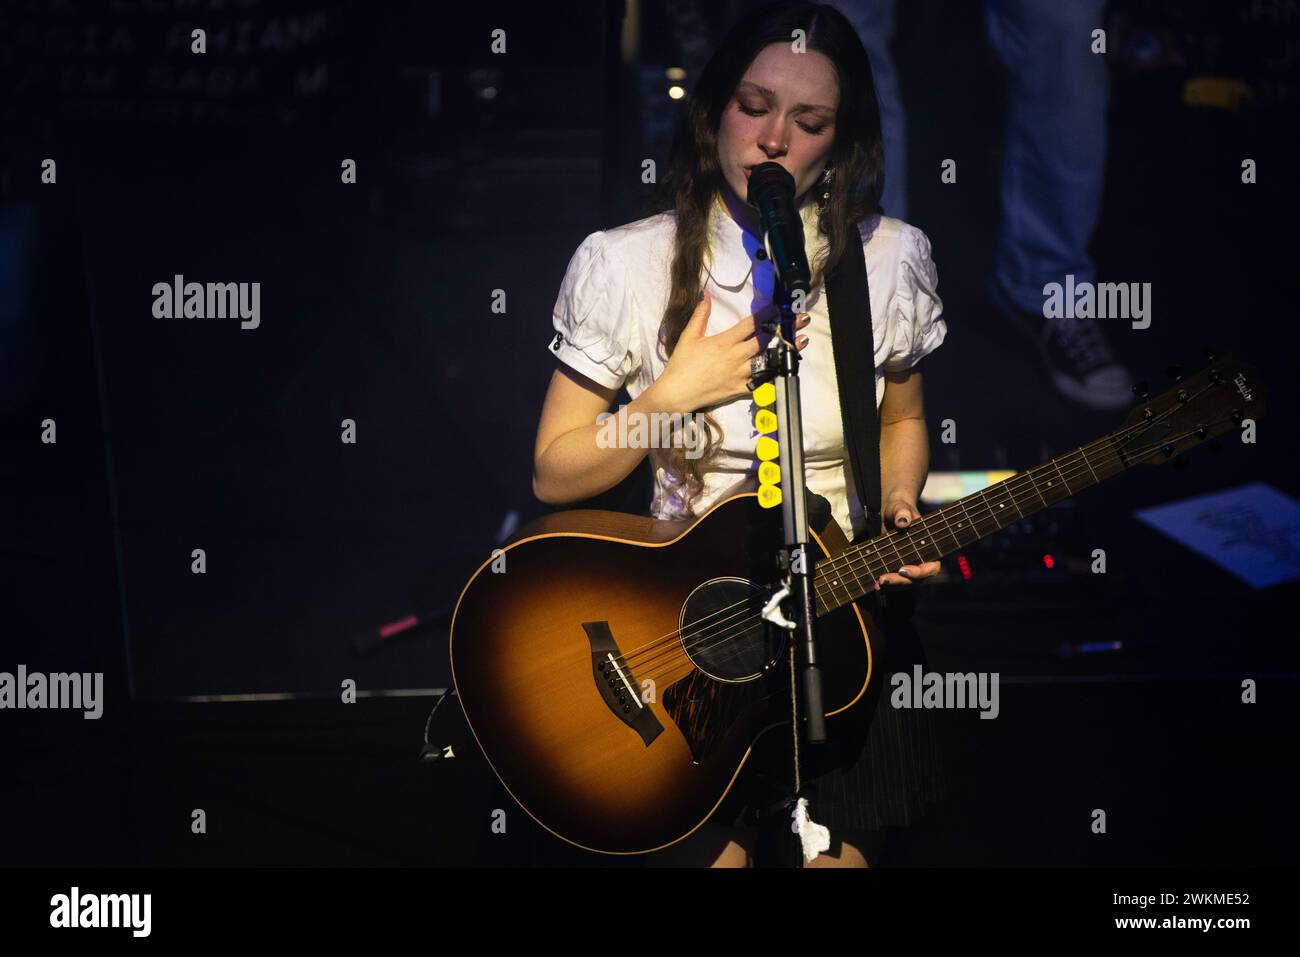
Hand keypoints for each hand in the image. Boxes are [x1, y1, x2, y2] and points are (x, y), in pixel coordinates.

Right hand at [654, 292, 810, 411]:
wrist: (676, 394)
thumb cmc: (681, 365)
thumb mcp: (689, 337)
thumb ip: (700, 315)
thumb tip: (704, 294)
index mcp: (724, 342)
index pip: (750, 325)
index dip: (766, 314)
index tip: (778, 307)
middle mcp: (735, 357)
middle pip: (765, 340)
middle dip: (783, 328)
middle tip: (800, 319)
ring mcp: (739, 375)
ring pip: (767, 360)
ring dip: (784, 350)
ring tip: (802, 341)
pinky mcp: (740, 390)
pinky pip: (761, 382)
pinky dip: (774, 374)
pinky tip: (786, 367)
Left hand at [873, 497, 941, 589]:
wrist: (891, 513)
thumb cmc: (900, 509)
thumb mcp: (901, 508)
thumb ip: (903, 513)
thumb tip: (903, 522)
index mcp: (930, 549)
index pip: (931, 568)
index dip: (919, 573)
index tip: (903, 570)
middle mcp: (922, 561)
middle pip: (917, 581)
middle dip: (901, 582)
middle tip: (884, 579)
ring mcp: (910, 566)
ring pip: (906, 583)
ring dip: (893, 586)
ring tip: (878, 584)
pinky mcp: (897, 567)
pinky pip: (896, 580)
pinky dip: (886, 585)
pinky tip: (875, 585)